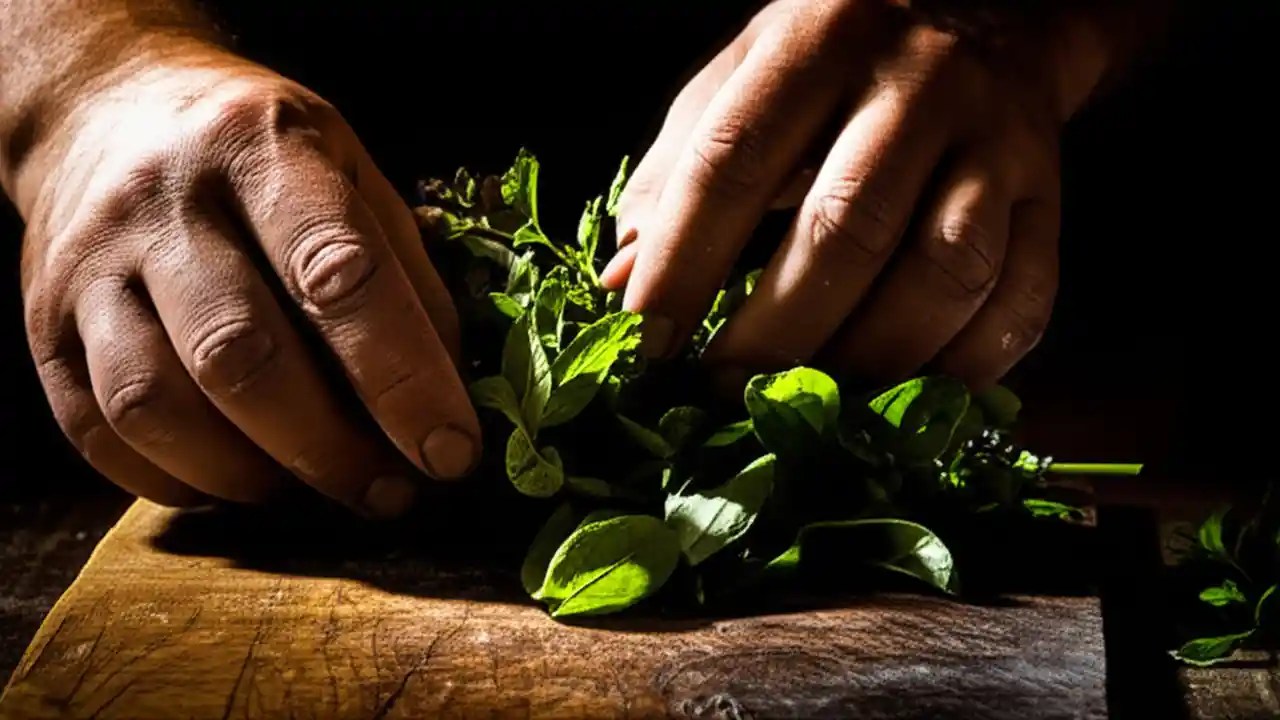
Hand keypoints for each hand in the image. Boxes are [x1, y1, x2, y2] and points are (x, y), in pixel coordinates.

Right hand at [19, 46, 479, 516]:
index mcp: (265, 149)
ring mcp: (91, 264)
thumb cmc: (260, 155)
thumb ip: (405, 275)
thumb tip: (445, 397)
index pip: (341, 275)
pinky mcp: (44, 322)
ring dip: (249, 476)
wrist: (111, 110)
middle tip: (391, 493)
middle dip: (330, 450)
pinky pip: (99, 432)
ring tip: (313, 489)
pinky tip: (236, 480)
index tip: (449, 452)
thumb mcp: (354, 173)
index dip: (404, 380)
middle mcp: (164, 200)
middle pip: (241, 356)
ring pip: (157, 404)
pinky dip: (176, 480)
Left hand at [604, 0, 1106, 388]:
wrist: (986, 12)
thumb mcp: (740, 80)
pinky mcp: (1049, 198)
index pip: (734, 161)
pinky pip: (1022, 299)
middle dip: (775, 332)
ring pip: (945, 272)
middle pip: (846, 227)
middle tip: (723, 390)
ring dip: (870, 360)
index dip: (683, 262)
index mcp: (817, 42)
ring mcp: (997, 142)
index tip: (648, 343)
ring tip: (813, 406)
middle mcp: (919, 83)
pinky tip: (905, 399)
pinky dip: (962, 367)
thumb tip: (624, 281)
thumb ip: (677, 173)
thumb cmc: (833, 63)